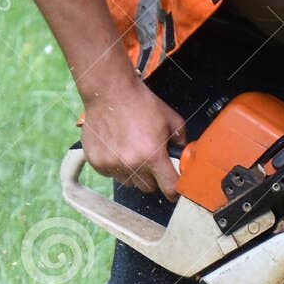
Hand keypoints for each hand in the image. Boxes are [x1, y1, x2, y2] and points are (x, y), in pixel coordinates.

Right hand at [80, 74, 185, 198]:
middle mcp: (132, 164)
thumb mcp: (172, 120)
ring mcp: (112, 164)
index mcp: (153, 156)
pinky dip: (116, 166)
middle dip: (153, 178)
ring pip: (129, 183)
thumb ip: (182, 142)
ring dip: (133, 172)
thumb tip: (186, 158)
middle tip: (150, 160)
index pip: (169, 188)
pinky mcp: (96, 162)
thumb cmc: (141, 104)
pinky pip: (111, 175)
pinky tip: (118, 148)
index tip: (175, 192)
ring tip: (132, 151)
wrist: (110, 91)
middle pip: (149, 188)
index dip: (174, 192)